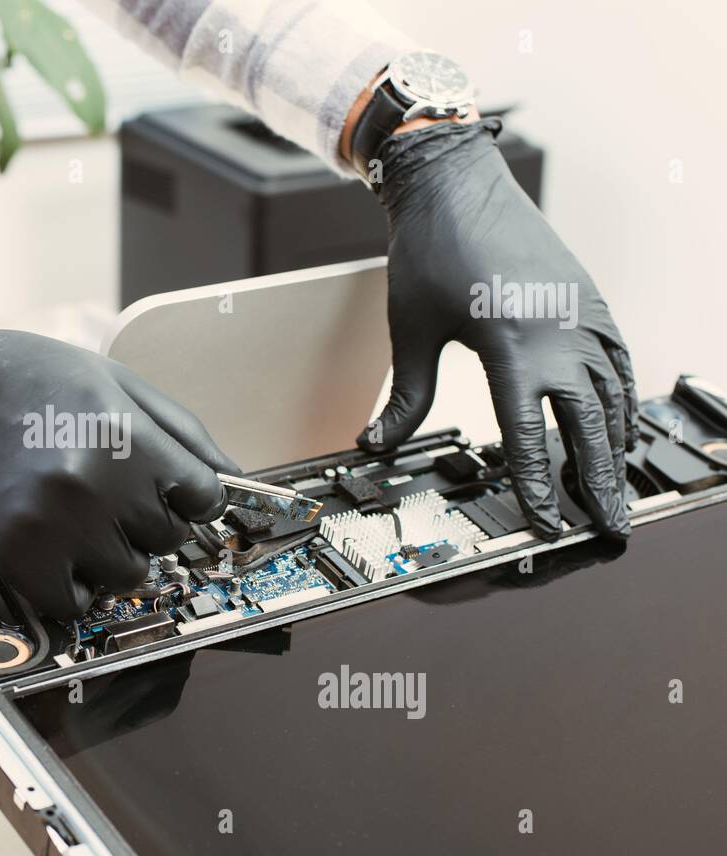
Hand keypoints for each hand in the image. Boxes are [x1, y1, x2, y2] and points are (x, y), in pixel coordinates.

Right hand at [0, 294, 237, 616]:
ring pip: (128, 575)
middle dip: (148, 522)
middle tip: (110, 496)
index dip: (193, 498)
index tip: (173, 496)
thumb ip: (180, 430)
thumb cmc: (23, 376)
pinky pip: (73, 601)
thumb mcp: (114, 381)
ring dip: (113, 556)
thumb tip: (232, 476)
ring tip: (80, 521)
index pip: (205, 496)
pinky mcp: (17, 554)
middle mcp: (99, 482)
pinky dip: (71, 586)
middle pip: (168, 538)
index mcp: (128, 434)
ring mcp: (58, 523)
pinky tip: (55, 552)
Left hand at [357, 119, 637, 540]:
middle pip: (588, 426)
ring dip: (615, 447)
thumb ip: (403, 399)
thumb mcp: (411, 332)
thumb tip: (375, 447)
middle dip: (598, 482)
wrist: (457, 183)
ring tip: (614, 490)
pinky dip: (623, 400)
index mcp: (510, 345)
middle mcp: (558, 333)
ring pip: (613, 397)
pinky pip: (618, 362)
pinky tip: (620, 427)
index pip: (528, 436)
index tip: (546, 526)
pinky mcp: (590, 301)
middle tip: (610, 528)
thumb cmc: (429, 253)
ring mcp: (582, 315)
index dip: (537, 488)